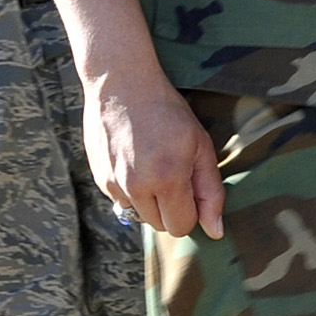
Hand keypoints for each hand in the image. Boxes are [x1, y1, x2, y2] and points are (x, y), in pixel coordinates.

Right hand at [82, 64, 224, 240]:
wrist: (121, 84)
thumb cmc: (167, 111)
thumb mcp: (200, 146)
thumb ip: (210, 192)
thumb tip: (215, 232)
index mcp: (167, 178)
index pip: (181, 227)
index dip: (190, 211)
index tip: (190, 188)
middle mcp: (136, 187)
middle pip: (159, 226)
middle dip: (170, 208)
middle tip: (172, 174)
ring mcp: (113, 184)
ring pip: (138, 215)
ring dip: (148, 200)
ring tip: (151, 165)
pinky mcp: (99, 178)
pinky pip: (120, 200)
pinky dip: (130, 189)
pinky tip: (133, 160)